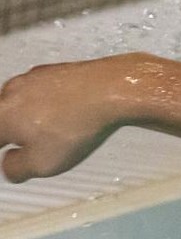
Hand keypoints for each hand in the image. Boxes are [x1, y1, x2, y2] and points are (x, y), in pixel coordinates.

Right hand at [0, 53, 154, 182]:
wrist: (111, 90)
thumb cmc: (74, 129)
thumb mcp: (42, 164)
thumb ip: (16, 168)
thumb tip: (9, 165)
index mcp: (1, 116)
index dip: (2, 149)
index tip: (10, 156)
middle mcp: (10, 92)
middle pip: (2, 117)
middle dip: (9, 132)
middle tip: (21, 145)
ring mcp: (32, 78)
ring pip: (20, 102)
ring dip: (26, 117)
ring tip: (46, 131)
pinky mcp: (54, 70)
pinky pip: (42, 92)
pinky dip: (46, 104)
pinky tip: (64, 112)